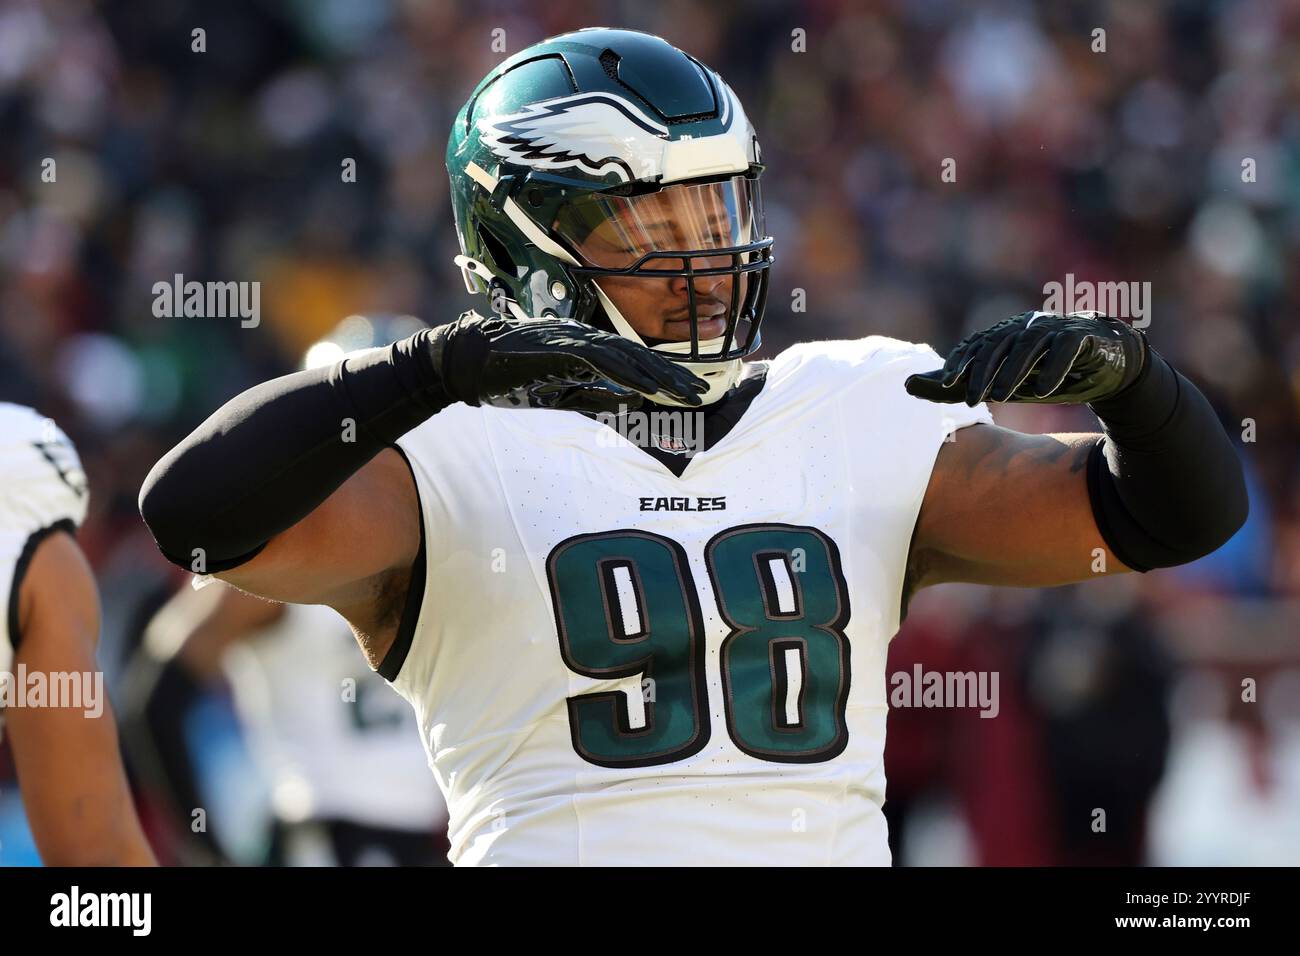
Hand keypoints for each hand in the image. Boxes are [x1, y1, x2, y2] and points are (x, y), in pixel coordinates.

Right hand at [433, 312, 706, 410]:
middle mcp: (585, 338)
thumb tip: (635, 402)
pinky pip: (602, 360)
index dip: (666, 373)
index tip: (691, 389)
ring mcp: (574, 339)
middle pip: (640, 354)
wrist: (468, 364)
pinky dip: (627, 373)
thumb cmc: (510, 379)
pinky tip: (649, 386)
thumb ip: (597, 396)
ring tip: (684, 391)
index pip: (635, 359)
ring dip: (658, 374)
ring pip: (627, 355)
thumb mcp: (562, 395)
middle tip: (702, 391)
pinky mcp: (561, 346)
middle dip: (673, 374)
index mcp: (587, 347)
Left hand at [904, 311, 1147, 405]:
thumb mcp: (998, 384)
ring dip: (1015, 372)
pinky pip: (1068, 347)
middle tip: (972, 398)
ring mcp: (1057, 328)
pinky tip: (1044, 391)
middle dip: (984, 370)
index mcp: (1006, 334)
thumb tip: (906, 385)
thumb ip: (954, 384)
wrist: (1107, 369)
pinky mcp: (1085, 336)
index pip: (978, 345)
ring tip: (1001, 397)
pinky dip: (1054, 368)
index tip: (946, 384)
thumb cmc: (1044, 375)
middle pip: (1000, 343)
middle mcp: (1028, 326)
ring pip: (1030, 344)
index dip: (962, 362)